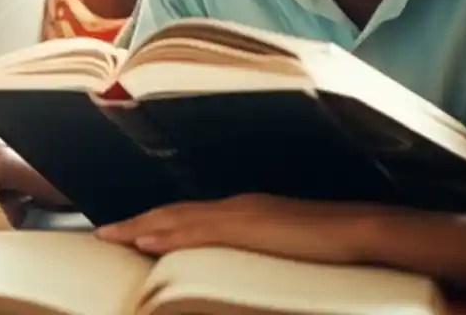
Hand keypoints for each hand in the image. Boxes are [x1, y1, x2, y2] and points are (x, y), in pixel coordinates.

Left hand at [95, 193, 382, 262]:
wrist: (360, 229)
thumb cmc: (331, 242)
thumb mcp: (285, 244)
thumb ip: (260, 246)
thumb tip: (241, 262)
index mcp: (245, 208)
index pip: (190, 213)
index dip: (157, 219)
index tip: (129, 230)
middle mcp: (237, 204)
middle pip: (175, 212)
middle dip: (138, 221)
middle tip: (105, 232)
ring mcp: (241, 213)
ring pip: (179, 218)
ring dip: (142, 226)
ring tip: (112, 235)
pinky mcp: (248, 227)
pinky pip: (198, 231)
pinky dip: (168, 235)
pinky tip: (145, 241)